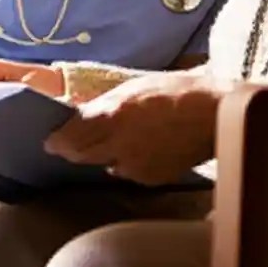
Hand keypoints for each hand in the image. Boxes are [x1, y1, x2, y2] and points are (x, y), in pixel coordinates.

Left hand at [44, 71, 226, 185]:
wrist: (217, 114)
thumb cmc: (176, 91)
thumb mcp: (132, 88)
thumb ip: (103, 105)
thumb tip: (77, 115)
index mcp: (112, 117)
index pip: (69, 139)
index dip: (57, 141)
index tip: (51, 140)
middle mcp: (120, 146)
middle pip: (81, 156)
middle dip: (74, 149)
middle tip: (71, 142)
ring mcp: (136, 166)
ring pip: (106, 166)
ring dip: (105, 156)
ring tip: (121, 138)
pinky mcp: (152, 179)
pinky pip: (130, 173)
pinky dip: (129, 163)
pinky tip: (144, 148)